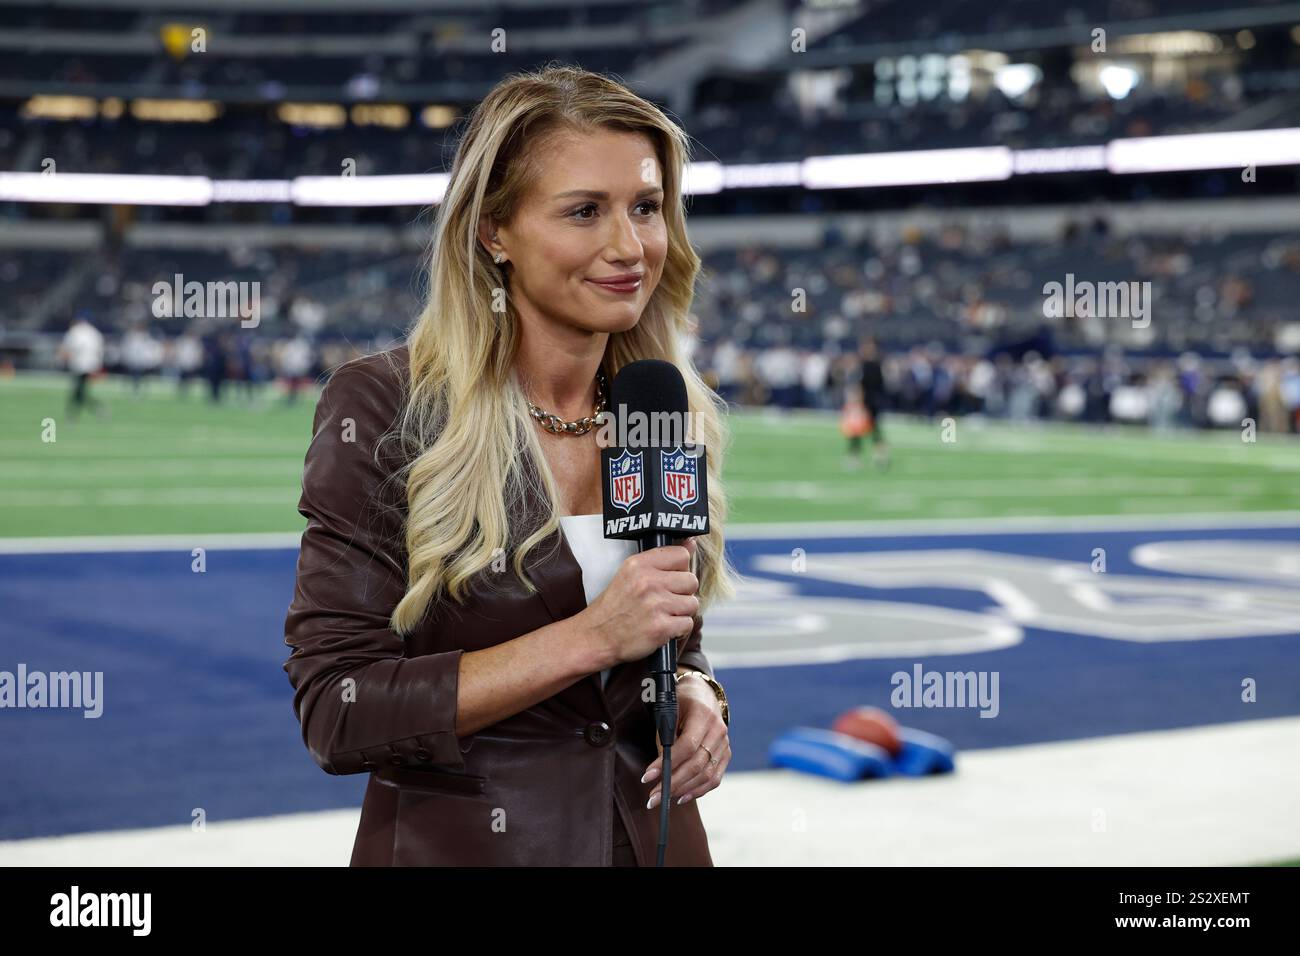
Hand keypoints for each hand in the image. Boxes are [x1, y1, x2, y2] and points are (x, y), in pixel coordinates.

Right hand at [579, 537, 699, 668]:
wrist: (597, 637)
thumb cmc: (614, 606)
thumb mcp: (630, 574)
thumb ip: (661, 559)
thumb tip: (691, 543)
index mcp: (639, 564)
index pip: (681, 555)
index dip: (680, 569)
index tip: (670, 579)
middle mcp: (648, 582)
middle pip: (691, 580)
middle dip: (683, 593)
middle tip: (666, 601)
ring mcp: (655, 605)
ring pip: (692, 603)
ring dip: (682, 612)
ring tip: (664, 615)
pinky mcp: (661, 628)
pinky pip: (688, 624)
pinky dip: (678, 629)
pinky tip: (663, 628)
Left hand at [641, 673, 729, 808]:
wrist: (704, 693)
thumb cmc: (682, 701)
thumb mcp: (669, 710)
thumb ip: (665, 737)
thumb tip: (659, 769)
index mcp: (703, 715)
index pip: (687, 746)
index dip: (667, 764)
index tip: (647, 777)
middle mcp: (718, 730)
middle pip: (696, 765)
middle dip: (672, 784)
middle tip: (652, 796)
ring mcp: (724, 743)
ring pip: (706, 775)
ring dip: (683, 790)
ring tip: (663, 798)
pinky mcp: (726, 754)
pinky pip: (714, 778)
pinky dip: (698, 790)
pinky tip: (682, 797)